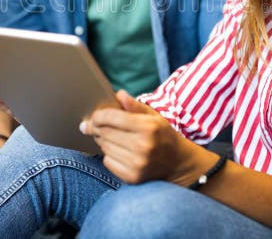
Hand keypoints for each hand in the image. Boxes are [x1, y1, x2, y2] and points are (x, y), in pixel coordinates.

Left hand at [80, 90, 197, 184]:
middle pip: (105, 132)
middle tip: (94, 125)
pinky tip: (118, 151)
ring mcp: (137, 164)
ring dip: (103, 141)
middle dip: (96, 127)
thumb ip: (135, 105)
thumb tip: (119, 94)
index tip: (94, 116)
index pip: (112, 117)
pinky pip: (107, 162)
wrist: (177, 162)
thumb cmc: (162, 135)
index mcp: (148, 127)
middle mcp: (143, 146)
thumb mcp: (153, 116)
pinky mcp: (132, 177)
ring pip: (104, 147)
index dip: (98, 116)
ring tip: (110, 137)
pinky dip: (108, 155)